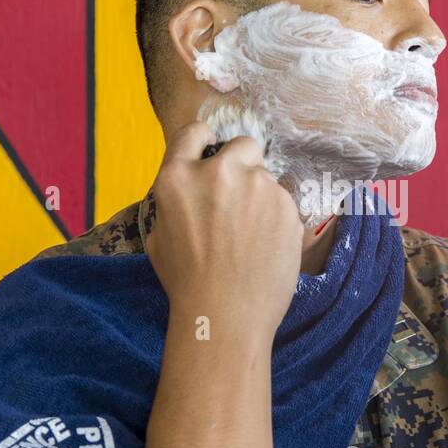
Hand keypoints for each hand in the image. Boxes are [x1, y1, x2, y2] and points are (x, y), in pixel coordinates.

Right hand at [145, 121, 302, 334]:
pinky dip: (278, 218)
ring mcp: (259, 187)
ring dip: (261, 197)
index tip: (212, 152)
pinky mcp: (288, 206)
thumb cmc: (186, 282)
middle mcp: (220, 172)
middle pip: (243, 145)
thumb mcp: (159, 236)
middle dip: (243, 163)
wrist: (226, 314)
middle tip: (239, 196)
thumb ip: (176, 201)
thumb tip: (190, 192)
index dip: (205, 141)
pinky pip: (284, 202)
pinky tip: (266, 247)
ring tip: (251, 237)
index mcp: (178, 177)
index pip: (194, 133)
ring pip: (267, 178)